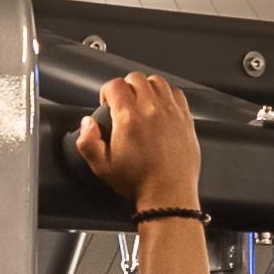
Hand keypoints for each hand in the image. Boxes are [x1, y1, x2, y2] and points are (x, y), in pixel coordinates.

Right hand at [87, 72, 203, 213]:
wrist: (169, 195)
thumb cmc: (139, 183)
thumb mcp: (102, 166)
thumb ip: (87, 142)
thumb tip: (87, 124)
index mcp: (129, 118)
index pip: (115, 85)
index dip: (107, 90)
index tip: (107, 102)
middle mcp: (152, 110)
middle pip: (136, 78)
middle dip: (126, 86)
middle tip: (123, 101)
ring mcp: (171, 113)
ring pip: (158, 81)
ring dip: (147, 87)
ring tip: (142, 101)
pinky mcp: (186, 120)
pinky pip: (177, 93)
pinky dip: (168, 94)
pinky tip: (162, 106)